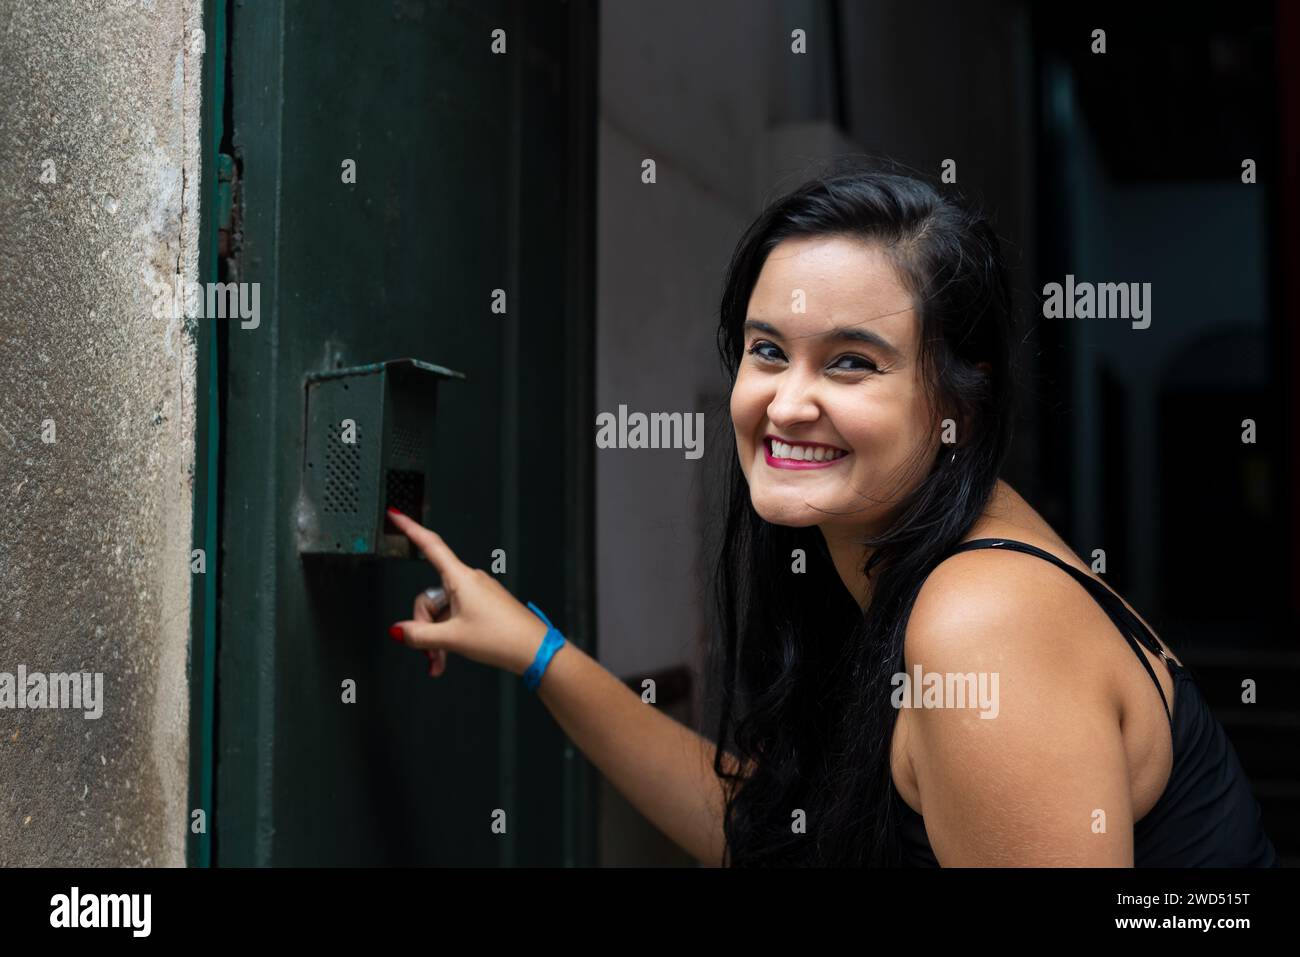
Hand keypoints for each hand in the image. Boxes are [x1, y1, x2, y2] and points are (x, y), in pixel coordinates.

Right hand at [385, 508, 548, 677]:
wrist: (534, 649)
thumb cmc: (502, 637)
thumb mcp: (452, 638)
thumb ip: (419, 634)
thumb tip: (398, 630)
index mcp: (460, 578)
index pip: (430, 546)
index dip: (411, 529)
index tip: (397, 515)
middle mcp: (469, 581)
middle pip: (430, 596)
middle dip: (425, 625)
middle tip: (430, 652)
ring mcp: (477, 593)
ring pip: (443, 611)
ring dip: (437, 637)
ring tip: (440, 660)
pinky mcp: (484, 605)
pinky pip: (456, 616)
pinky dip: (449, 635)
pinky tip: (448, 655)